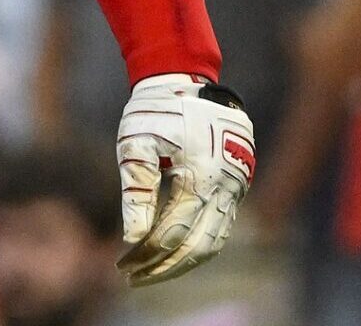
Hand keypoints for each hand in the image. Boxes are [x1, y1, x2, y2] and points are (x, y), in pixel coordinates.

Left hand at [114, 74, 254, 284]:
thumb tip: (132, 238)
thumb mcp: (136, 144)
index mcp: (200, 176)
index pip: (172, 232)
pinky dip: (199, 244)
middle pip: (198, 246)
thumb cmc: (155, 110)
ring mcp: (236, 187)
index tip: (123, 266)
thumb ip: (136, 190)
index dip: (147, 254)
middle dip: (165, 267)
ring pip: (214, 241)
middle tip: (134, 278)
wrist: (188, 81)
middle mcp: (225, 186)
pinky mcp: (237, 185)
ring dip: (183, 261)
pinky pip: (222, 226)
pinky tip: (173, 252)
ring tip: (151, 272)